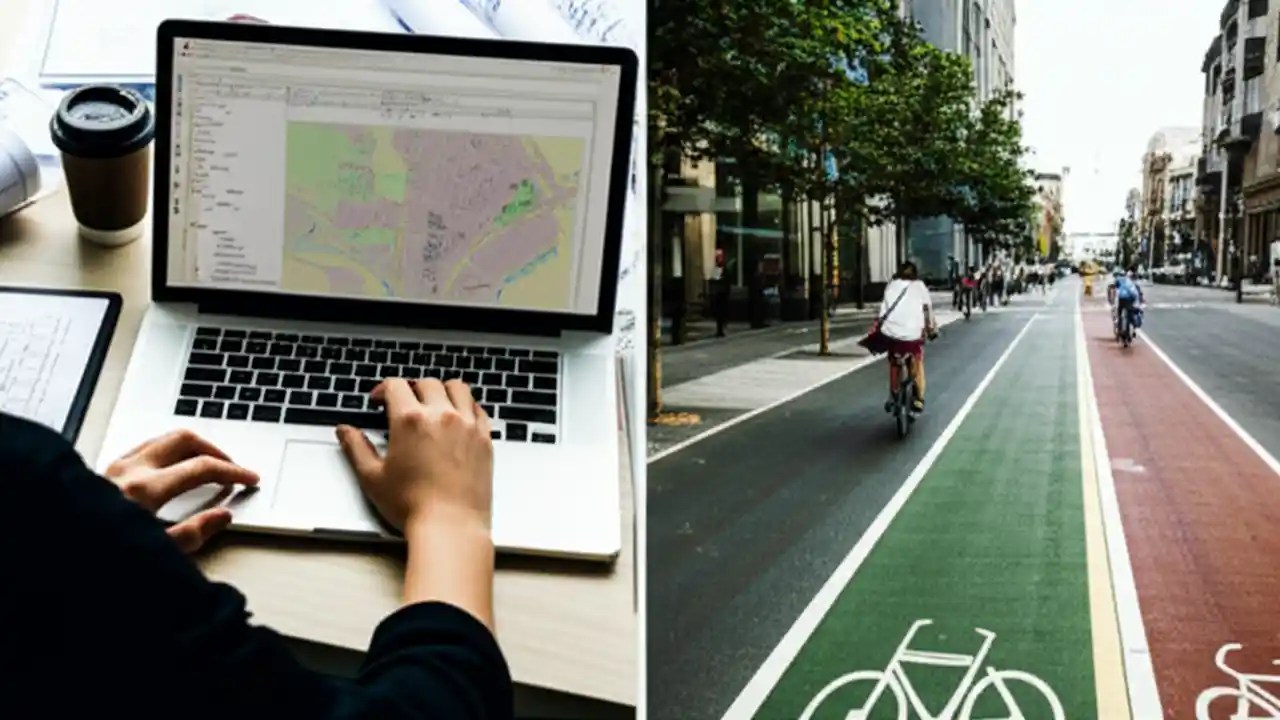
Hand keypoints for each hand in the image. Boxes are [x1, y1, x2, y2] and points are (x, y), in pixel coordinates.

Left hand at [104, 429, 259, 552]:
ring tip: (207, 463)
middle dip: (215, 450)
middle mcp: (129, 469)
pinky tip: (173, 467)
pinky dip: (168, 451)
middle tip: (232, 467)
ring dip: (191, 447)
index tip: (249, 479)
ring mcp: (114, 466)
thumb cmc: (99, 553)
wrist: (54, 553)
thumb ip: (193, 534)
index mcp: (145, 489)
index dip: (233, 472)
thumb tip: (222, 515)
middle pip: (185, 439)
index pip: (202, 467)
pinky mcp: (104, 470)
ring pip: (163, 438)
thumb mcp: (154, 554)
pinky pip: (145, 447)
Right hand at [336, 378, 493, 532]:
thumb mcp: (372, 477)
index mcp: (410, 420)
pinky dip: (467, 407)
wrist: (450, 526)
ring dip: (442, 390)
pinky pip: (478, 409)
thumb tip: (345, 431)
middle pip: (427, 383)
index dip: (383, 389)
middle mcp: (441, 415)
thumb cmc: (412, 506)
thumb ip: (356, 448)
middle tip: (404, 404)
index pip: (396, 385)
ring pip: (457, 388)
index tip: (379, 400)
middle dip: (412, 389)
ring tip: (433, 404)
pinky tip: (458, 418)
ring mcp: (467, 425)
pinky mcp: (484, 438)